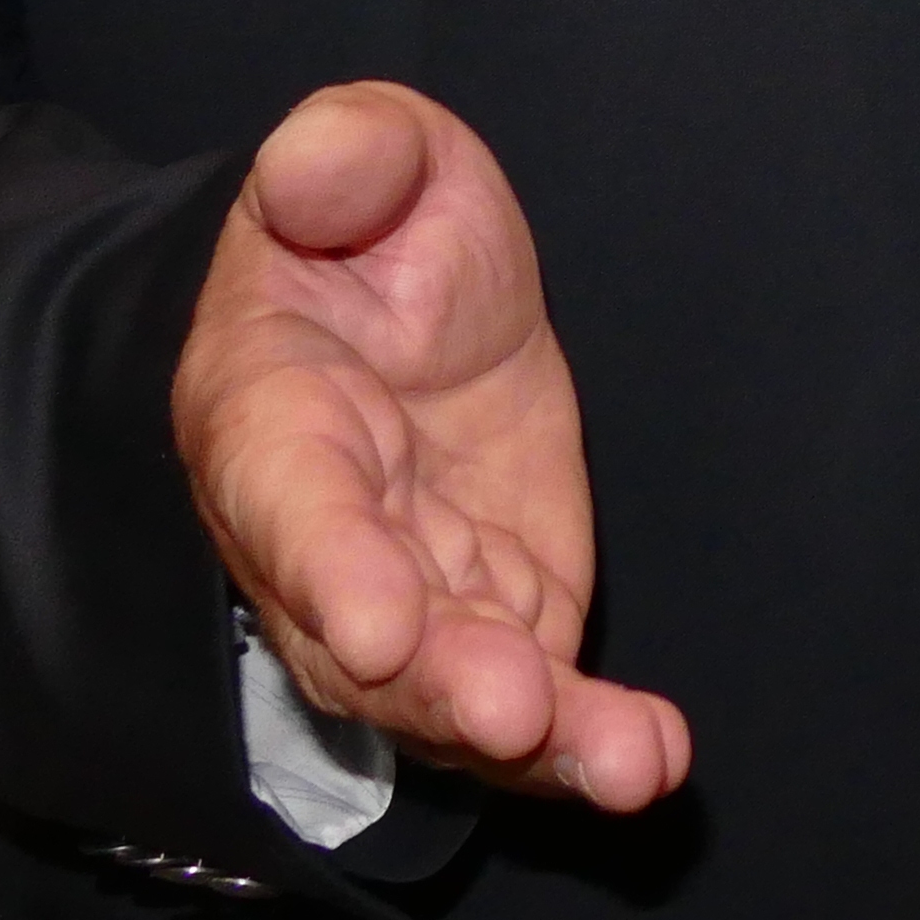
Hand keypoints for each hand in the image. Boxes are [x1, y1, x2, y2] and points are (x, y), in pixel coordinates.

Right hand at [172, 82, 689, 811]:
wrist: (409, 293)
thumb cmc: (368, 228)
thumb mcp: (369, 155)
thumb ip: (342, 157)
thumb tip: (318, 168)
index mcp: (271, 417)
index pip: (289, 503)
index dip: (328, 568)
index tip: (376, 627)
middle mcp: (324, 539)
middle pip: (365, 639)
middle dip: (437, 683)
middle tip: (511, 712)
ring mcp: (413, 593)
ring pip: (449, 693)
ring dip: (530, 739)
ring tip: (622, 764)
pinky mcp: (496, 616)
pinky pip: (529, 698)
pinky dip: (584, 740)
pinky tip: (648, 763)